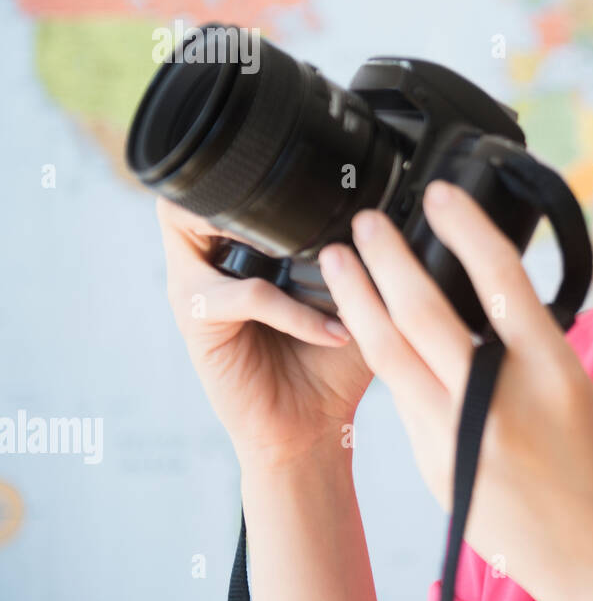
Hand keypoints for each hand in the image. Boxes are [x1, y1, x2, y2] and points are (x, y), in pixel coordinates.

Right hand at [155, 196, 373, 469]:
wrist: (315, 428)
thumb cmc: (334, 360)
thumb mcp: (356, 292)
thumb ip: (364, 249)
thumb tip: (400, 208)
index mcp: (239, 247)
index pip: (220, 185)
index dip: (254, 171)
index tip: (326, 178)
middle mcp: (207, 261)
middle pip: (185, 197)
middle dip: (242, 197)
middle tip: (308, 216)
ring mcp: (195, 290)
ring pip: (197, 230)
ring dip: (262, 242)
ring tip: (325, 263)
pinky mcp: (199, 325)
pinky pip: (244, 297)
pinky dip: (293, 312)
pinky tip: (333, 332)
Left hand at [316, 180, 592, 600]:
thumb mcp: (572, 385)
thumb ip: (524, 343)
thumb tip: (474, 298)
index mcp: (549, 368)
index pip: (498, 278)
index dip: (464, 227)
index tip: (439, 195)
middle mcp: (496, 400)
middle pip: (424, 313)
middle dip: (388, 258)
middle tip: (365, 222)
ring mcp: (454, 435)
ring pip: (390, 354)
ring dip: (358, 301)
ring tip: (338, 262)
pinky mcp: (430, 463)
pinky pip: (401, 396)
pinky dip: (385, 354)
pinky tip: (370, 328)